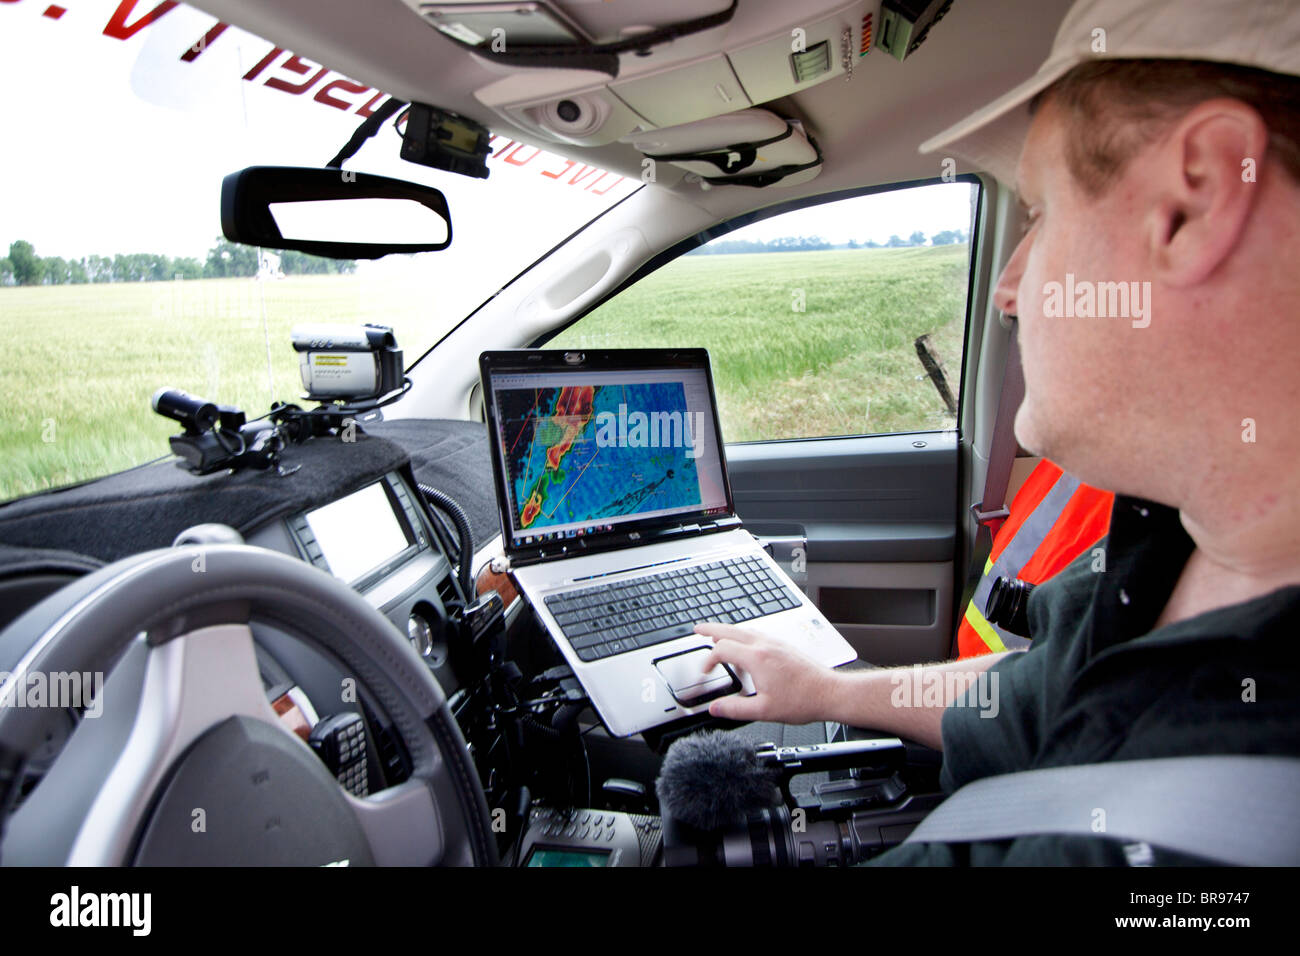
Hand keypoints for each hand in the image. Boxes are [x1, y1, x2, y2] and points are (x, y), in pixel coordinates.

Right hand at [695, 622, 836, 724]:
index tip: (706, 671)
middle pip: (731, 630)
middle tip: (698, 629)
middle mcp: (765, 645)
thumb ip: (735, 709)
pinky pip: (758, 635)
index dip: (709, 659)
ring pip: (745, 630)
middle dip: (712, 629)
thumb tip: (716, 709)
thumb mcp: (763, 711)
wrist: (829, 692)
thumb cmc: (802, 700)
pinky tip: (745, 647)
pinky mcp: (784, 646)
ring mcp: (776, 643)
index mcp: (757, 658)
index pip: (722, 649)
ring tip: (718, 637)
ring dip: (728, 632)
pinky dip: (744, 636)